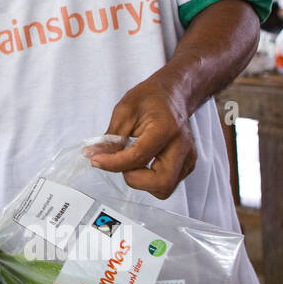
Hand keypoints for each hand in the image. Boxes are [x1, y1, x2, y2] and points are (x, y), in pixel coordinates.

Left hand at [88, 75, 195, 198]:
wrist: (173, 95)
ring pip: (164, 188)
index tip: (96, 160)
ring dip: (142, 181)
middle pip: (162, 183)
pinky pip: (166, 184)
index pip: (139, 157)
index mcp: (166, 129)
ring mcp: (188, 158)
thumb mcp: (124, 110)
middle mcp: (182, 147)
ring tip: (131, 161)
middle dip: (135, 179)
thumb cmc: (151, 99)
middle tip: (121, 163)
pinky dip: (149, 180)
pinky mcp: (187, 165)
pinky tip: (142, 163)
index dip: (113, 163)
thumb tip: (94, 155)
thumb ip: (110, 137)